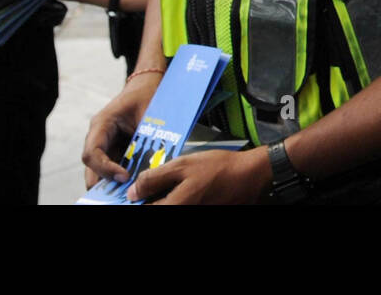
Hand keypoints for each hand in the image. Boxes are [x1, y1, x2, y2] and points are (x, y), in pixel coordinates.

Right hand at [82, 73, 161, 187]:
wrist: (148, 84)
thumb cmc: (148, 95)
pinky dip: (121, 177)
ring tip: (129, 193)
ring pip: (100, 171)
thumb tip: (155, 165)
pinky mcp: (113, 150)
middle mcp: (98, 136)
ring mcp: (104, 144)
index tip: (124, 176)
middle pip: (92, 167)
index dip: (104, 169)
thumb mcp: (149, 115)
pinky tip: (134, 185)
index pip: (92, 153)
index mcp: (102, 124)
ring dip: (113, 182)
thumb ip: (148, 138)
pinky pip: (113, 167)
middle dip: (105, 183)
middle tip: (122, 195)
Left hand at [130, 147, 272, 204]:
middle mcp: (184, 214)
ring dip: (166, 198)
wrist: (248, 175)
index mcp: (174, 207)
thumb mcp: (183, 165)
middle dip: (153, 199)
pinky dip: (178, 199)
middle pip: (158, 209)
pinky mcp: (203, 210)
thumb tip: (132, 192)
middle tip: (155, 186)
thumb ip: (155, 178)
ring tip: (175, 185)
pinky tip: (186, 189)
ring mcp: (195, 213)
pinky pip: (183, 206)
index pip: (146, 209)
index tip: (136, 192)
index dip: (138, 200)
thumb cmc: (217, 168)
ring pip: (171, 206)